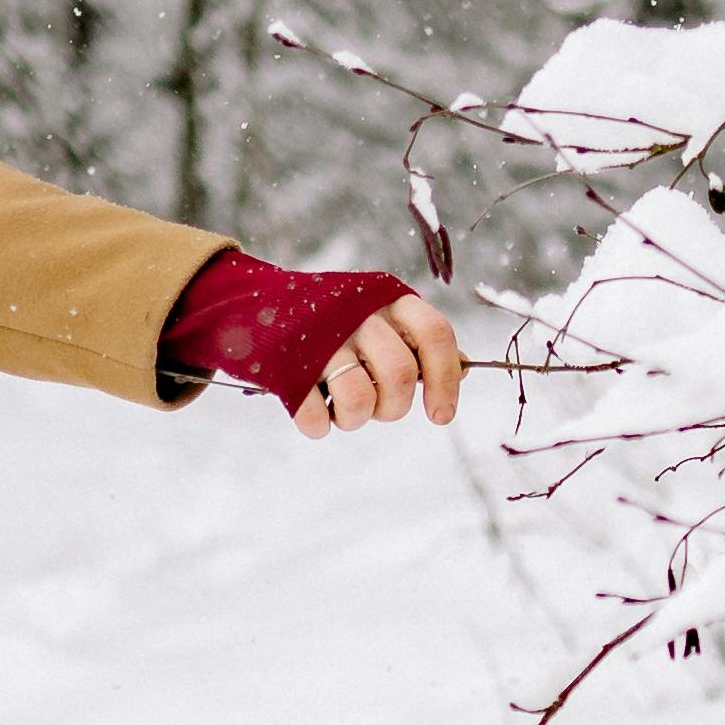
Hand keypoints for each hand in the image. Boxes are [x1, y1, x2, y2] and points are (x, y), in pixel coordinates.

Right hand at [293, 298, 465, 434]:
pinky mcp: (286, 364)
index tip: (442, 414)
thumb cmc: (334, 320)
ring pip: (360, 398)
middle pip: (400, 374)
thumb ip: (419, 340)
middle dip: (395, 407)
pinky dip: (319, 424)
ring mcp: (320, 337)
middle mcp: (357, 313)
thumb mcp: (380, 315)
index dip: (445, 379)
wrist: (259, 303)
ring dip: (356, 419)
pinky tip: (316, 412)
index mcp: (387, 299)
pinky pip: (315, 416)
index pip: (435, 335)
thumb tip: (465, 367)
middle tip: (380, 409)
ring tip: (345, 410)